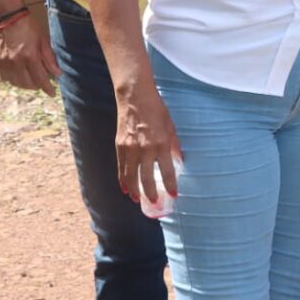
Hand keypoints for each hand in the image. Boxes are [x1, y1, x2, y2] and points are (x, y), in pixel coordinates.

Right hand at [0, 15, 60, 95]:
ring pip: (16, 83)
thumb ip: (50, 58)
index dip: (47, 88)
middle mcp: (16, 62)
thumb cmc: (28, 26)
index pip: (40, 79)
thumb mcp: (43, 40)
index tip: (52, 93)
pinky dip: (14, 80)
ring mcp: (5, 62)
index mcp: (30, 56)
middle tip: (42, 83)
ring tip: (31, 81)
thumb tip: (58, 73)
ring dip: (26, 85)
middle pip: (28, 84)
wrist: (7, 17)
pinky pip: (5, 78)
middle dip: (37, 86)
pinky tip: (19, 77)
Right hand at [115, 85, 181, 205]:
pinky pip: (121, 167)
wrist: (135, 97)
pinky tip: (125, 188)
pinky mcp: (119, 145)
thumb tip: (180, 161)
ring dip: (134, 190)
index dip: (170, 185)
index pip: (167, 171)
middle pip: (146, 178)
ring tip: (138, 199)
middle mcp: (145, 149)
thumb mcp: (171, 127)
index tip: (174, 194)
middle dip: (150, 193)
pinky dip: (122, 179)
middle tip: (154, 202)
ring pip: (131, 176)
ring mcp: (130, 148)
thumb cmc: (157, 110)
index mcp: (161, 144)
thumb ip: (175, 146)